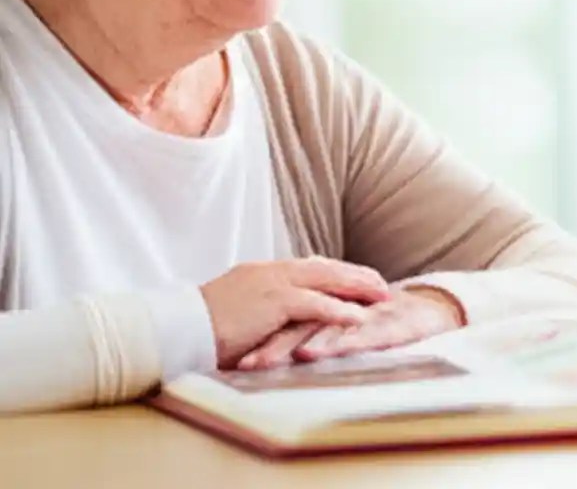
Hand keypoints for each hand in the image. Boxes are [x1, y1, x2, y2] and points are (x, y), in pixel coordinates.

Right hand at [199, 258, 390, 368]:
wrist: (174, 328)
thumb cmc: (198, 328)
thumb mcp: (234, 311)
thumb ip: (258, 308)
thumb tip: (273, 318)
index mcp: (261, 273)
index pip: (308, 267)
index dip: (335, 273)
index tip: (357, 278)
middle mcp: (270, 272)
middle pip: (324, 268)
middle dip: (355, 275)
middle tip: (382, 284)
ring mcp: (271, 284)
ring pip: (326, 280)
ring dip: (357, 288)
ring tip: (382, 296)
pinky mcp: (272, 303)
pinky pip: (315, 304)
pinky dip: (340, 310)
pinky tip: (360, 317)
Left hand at [237, 287, 464, 369]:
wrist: (436, 310)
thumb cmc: (391, 321)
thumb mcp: (350, 324)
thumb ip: (319, 324)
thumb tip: (283, 343)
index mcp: (332, 307)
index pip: (290, 318)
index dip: (262, 333)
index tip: (232, 354)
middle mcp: (344, 309)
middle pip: (300, 323)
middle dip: (271, 343)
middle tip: (244, 363)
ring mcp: (365, 316)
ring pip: (324, 329)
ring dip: (295, 344)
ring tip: (266, 362)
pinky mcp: (388, 326)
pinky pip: (359, 336)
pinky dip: (338, 344)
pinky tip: (318, 354)